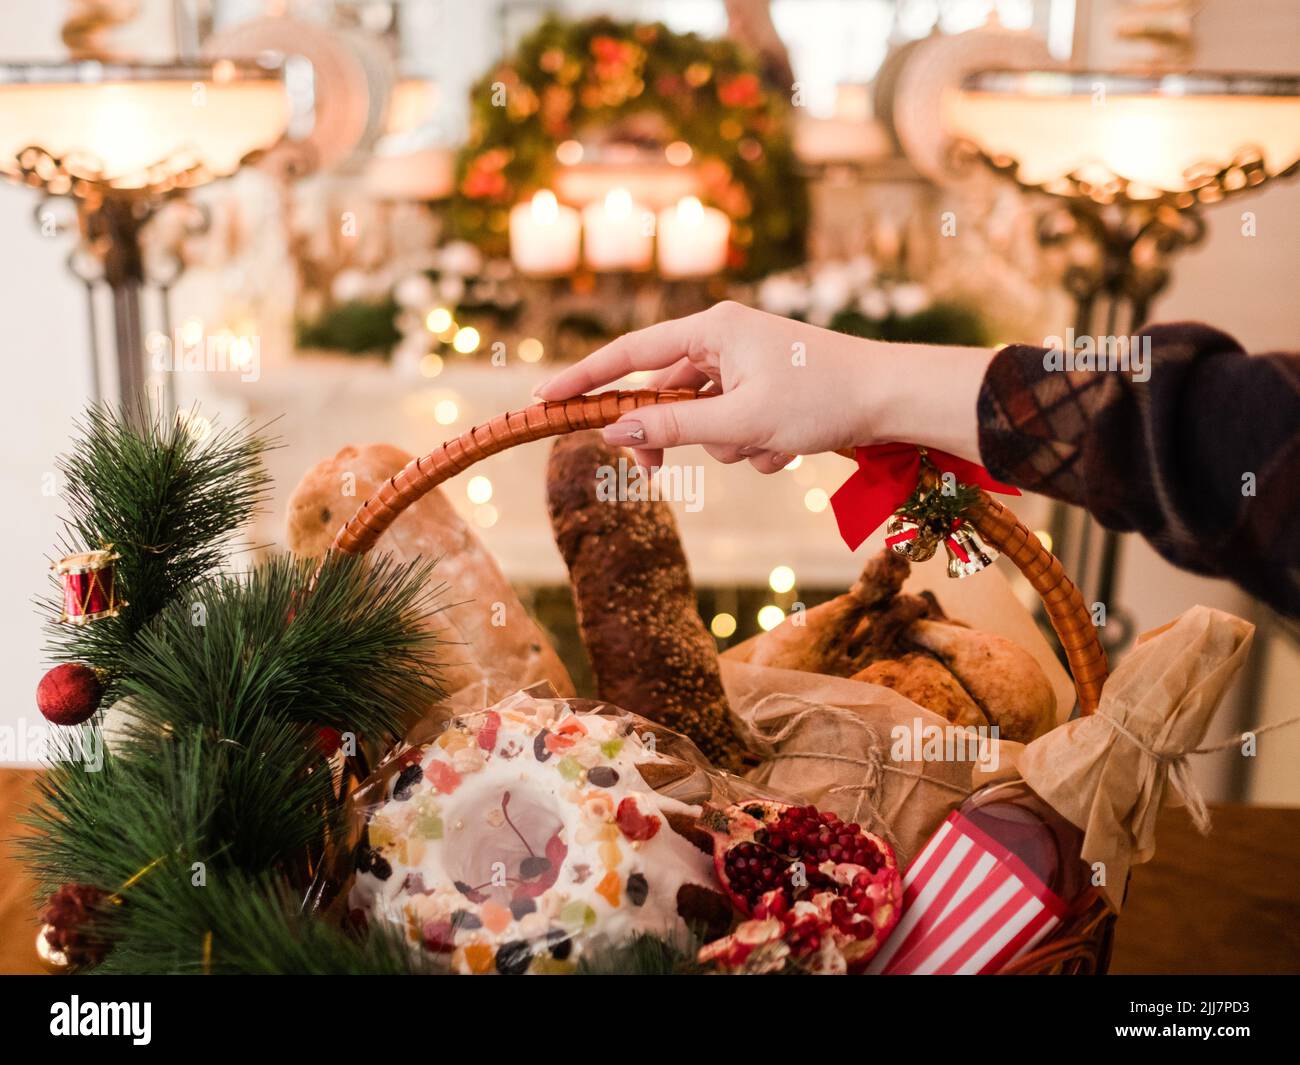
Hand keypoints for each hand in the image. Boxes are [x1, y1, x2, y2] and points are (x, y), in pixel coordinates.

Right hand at [535, 301, 993, 470]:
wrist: (892, 399)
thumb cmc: (822, 398)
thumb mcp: (740, 419)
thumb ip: (672, 425)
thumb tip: (613, 431)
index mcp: (712, 329)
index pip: (630, 354)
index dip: (584, 378)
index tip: (543, 398)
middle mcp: (723, 339)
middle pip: (665, 395)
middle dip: (674, 435)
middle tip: (654, 475)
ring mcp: (745, 364)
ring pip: (704, 419)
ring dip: (730, 444)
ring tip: (772, 442)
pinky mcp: (765, 388)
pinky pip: (735, 426)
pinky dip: (754, 443)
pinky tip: (789, 444)